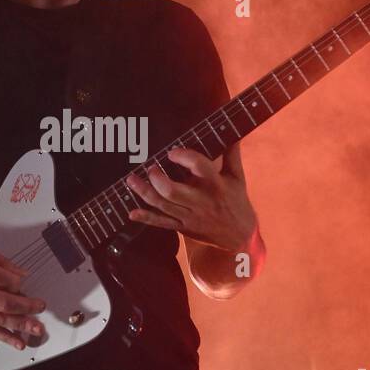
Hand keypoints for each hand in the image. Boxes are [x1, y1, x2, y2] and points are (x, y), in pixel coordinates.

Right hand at [0, 242, 45, 350]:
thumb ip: (0, 261)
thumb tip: (21, 274)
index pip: (7, 280)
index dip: (20, 284)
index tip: (26, 285)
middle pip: (5, 303)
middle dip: (27, 307)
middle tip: (41, 308)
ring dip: (20, 325)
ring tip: (36, 329)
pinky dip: (3, 336)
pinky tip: (16, 341)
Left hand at [126, 145, 256, 251]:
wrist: (239, 237)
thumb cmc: (237, 201)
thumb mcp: (237, 177)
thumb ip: (232, 154)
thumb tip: (233, 133)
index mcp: (216, 185)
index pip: (200, 167)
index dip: (184, 157)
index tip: (172, 152)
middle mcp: (201, 202)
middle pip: (173, 191)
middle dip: (157, 178)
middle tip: (150, 167)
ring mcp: (190, 216)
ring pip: (163, 205)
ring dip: (144, 192)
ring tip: (131, 180)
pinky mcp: (183, 227)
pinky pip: (161, 223)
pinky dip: (146, 217)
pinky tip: (132, 213)